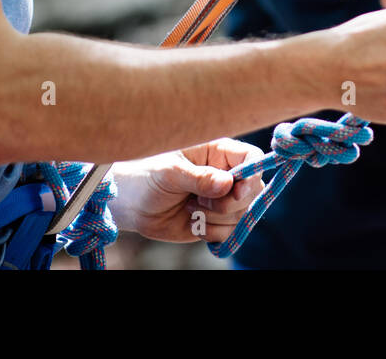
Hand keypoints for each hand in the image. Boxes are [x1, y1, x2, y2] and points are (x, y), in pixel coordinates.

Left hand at [111, 139, 264, 243]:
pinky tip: (193, 223)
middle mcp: (227, 175)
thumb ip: (200, 178)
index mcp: (219, 153)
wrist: (131, 206)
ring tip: (190, 209)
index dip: (252, 175)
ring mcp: (223, 200)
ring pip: (243, 214)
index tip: (236, 191)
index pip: (252, 159)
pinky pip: (231, 232)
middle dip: (229, 203)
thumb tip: (228, 184)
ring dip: (217, 218)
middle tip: (200, 202)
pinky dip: (213, 233)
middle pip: (254, 191)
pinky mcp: (217, 222)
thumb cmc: (148, 177)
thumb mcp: (171, 172)